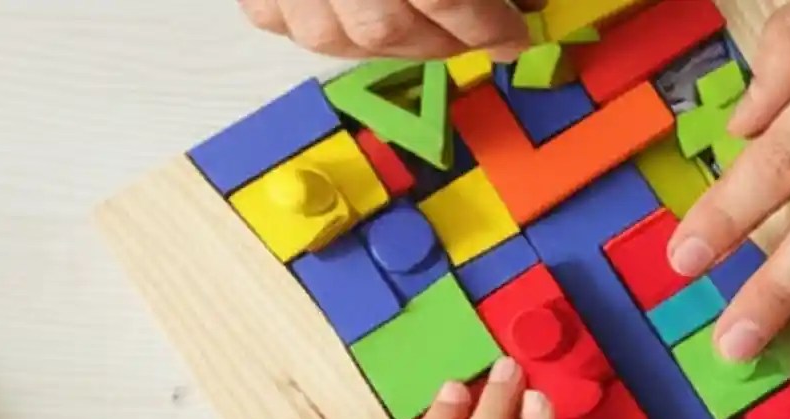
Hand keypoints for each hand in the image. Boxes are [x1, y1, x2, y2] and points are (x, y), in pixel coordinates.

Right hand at [239, 0, 542, 59]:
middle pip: (384, 27)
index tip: (513, 36)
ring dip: (382, 43)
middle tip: (473, 34)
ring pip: (328, 36)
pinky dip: (310, 25)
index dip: (488, 25)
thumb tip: (518, 1)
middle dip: (441, 41)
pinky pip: (271, 16)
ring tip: (417, 28)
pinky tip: (344, 17)